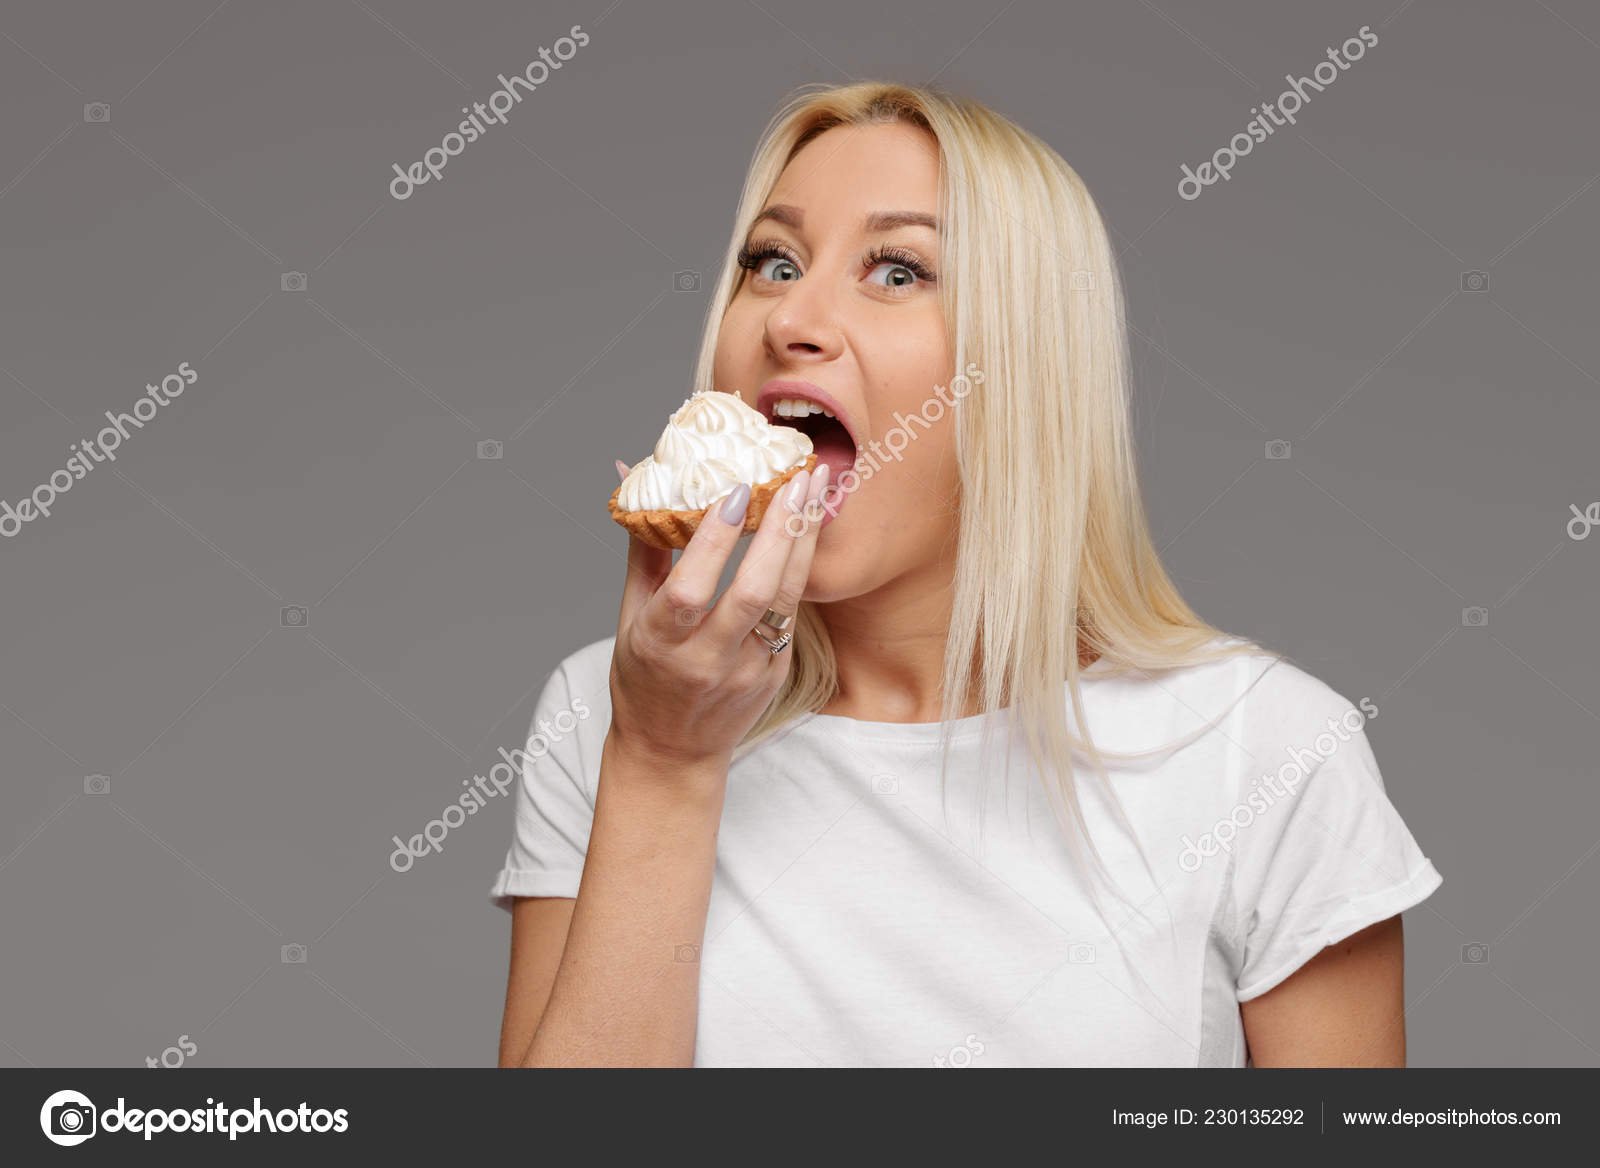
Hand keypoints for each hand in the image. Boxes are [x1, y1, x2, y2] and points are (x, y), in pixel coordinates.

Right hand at [608, 463, 831, 778]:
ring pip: (786, 600)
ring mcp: (748, 670)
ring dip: (804, 541)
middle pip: (754, 592)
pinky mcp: (775, 673)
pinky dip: (802, 567)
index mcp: (662, 645)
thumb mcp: (629, 619)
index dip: (713, 541)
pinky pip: (794, 614)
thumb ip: (642, 551)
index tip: (735, 491)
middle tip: (796, 478)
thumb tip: (633, 479)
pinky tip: (810, 526)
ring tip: (816, 488)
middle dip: (779, 531)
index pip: (691, 590)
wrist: (672, 752)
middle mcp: (707, 661)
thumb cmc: (643, 678)